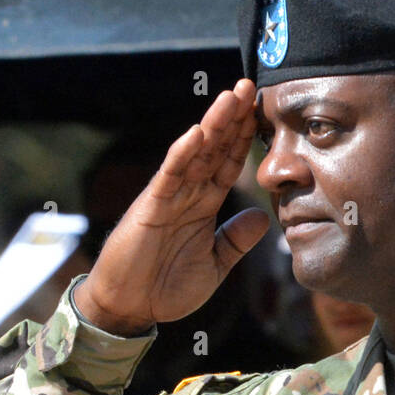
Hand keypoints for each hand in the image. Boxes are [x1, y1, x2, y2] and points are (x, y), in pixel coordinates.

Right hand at [75, 79, 270, 333]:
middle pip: (214, 149)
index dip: (244, 140)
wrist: (131, 307)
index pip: (228, 165)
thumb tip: (264, 217)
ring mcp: (169, 198)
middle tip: (250, 87)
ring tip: (230, 97)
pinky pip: (169, 177)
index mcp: (204, 206)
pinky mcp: (151, 207)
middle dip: (232, 119)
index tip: (262, 113)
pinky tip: (196, 133)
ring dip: (213, 125)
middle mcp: (188, 195)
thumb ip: (236, 241)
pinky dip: (182, 155)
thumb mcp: (215, 265)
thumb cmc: (166, 288)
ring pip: (195, 154)